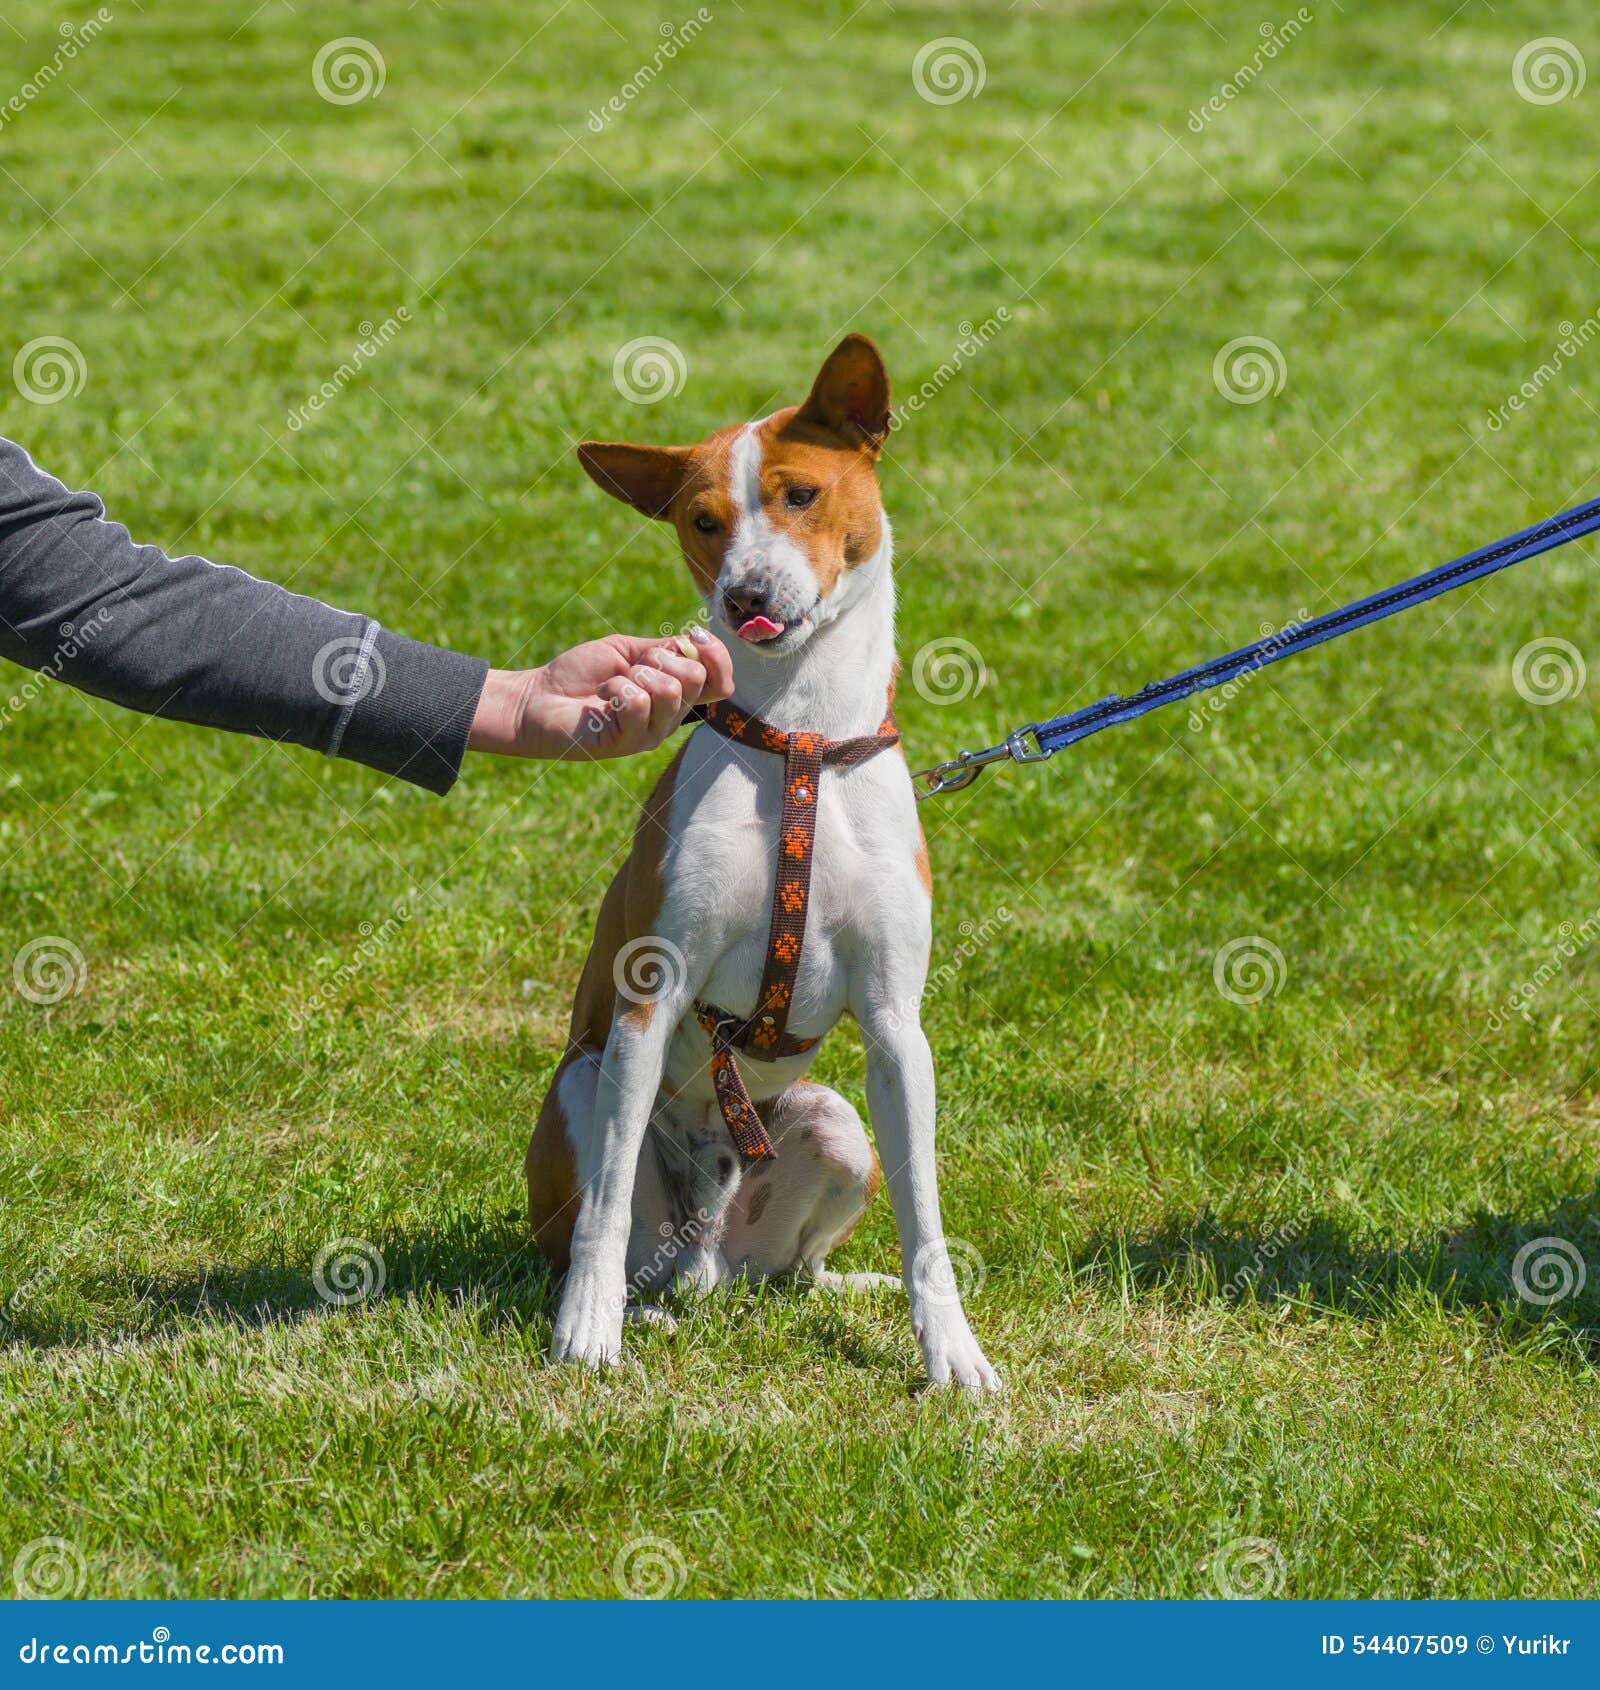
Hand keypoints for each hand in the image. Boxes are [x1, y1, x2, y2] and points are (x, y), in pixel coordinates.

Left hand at [467, 628, 733, 761]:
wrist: (539, 697)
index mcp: (674, 695)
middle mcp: (670, 718)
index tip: (693, 636)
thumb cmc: (580, 674)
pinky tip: (602, 696)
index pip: (720, 682)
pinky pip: (639, 702)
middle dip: (660, 658)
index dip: (717, 656)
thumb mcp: (627, 652)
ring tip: (612, 683)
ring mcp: (652, 734)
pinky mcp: (629, 743)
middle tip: (630, 667)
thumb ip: (663, 650)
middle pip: (695, 678)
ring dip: (635, 674)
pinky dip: (616, 687)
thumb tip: (696, 641)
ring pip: (671, 689)